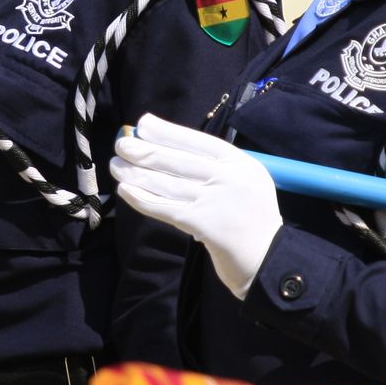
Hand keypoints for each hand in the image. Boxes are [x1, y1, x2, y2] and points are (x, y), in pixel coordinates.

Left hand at [111, 113, 282, 298]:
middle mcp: (229, 177)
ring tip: (116, 166)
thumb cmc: (251, 220)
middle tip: (121, 144)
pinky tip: (125, 191)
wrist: (269, 259)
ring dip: (135, 173)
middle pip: (177, 159)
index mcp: (240, 162)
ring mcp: (216, 201)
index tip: (143, 124)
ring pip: (166, 182)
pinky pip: (165, 208)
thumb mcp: (244, 183)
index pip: (197, 140)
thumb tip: (168, 150)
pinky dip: (142, 199)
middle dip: (143, 150)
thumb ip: (216, 169)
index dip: (167, 131)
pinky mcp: (203, 224)